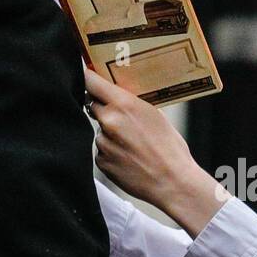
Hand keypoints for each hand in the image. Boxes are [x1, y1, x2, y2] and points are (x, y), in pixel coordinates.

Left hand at [85, 67, 228, 236]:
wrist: (173, 182)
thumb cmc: (170, 148)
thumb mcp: (154, 115)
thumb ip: (131, 104)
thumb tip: (116, 95)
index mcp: (124, 104)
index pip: (91, 81)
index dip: (85, 76)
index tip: (83, 74)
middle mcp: (109, 121)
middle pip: (92, 105)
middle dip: (102, 108)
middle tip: (120, 117)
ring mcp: (103, 142)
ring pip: (99, 130)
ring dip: (109, 134)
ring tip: (132, 145)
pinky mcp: (101, 161)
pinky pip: (101, 150)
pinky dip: (111, 152)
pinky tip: (129, 158)